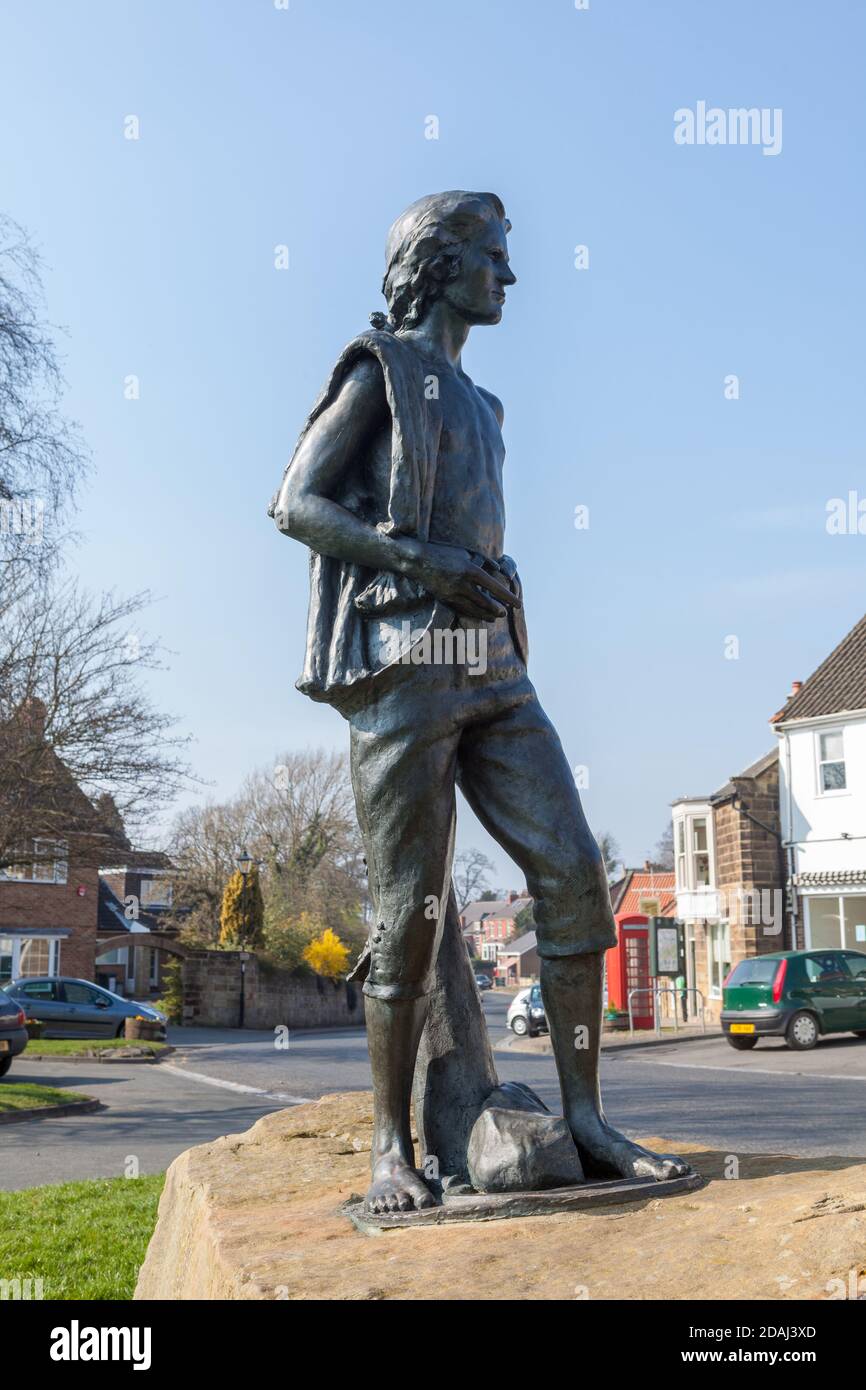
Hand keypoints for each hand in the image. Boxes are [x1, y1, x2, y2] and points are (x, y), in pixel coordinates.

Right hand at [404, 541, 520, 621]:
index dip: (507, 597)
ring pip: (473, 608)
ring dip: (486, 614)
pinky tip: (479, 615)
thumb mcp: (465, 552)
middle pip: (484, 602)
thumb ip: (483, 560)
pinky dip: (472, 613)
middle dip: (496, 609)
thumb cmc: (443, 552)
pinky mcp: (444, 599)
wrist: (416, 560)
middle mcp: (462, 584)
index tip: (518, 604)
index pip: (494, 587)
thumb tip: (497, 570)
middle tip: (505, 613)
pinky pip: (461, 609)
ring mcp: (452, 593)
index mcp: (470, 570)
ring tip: (495, 618)